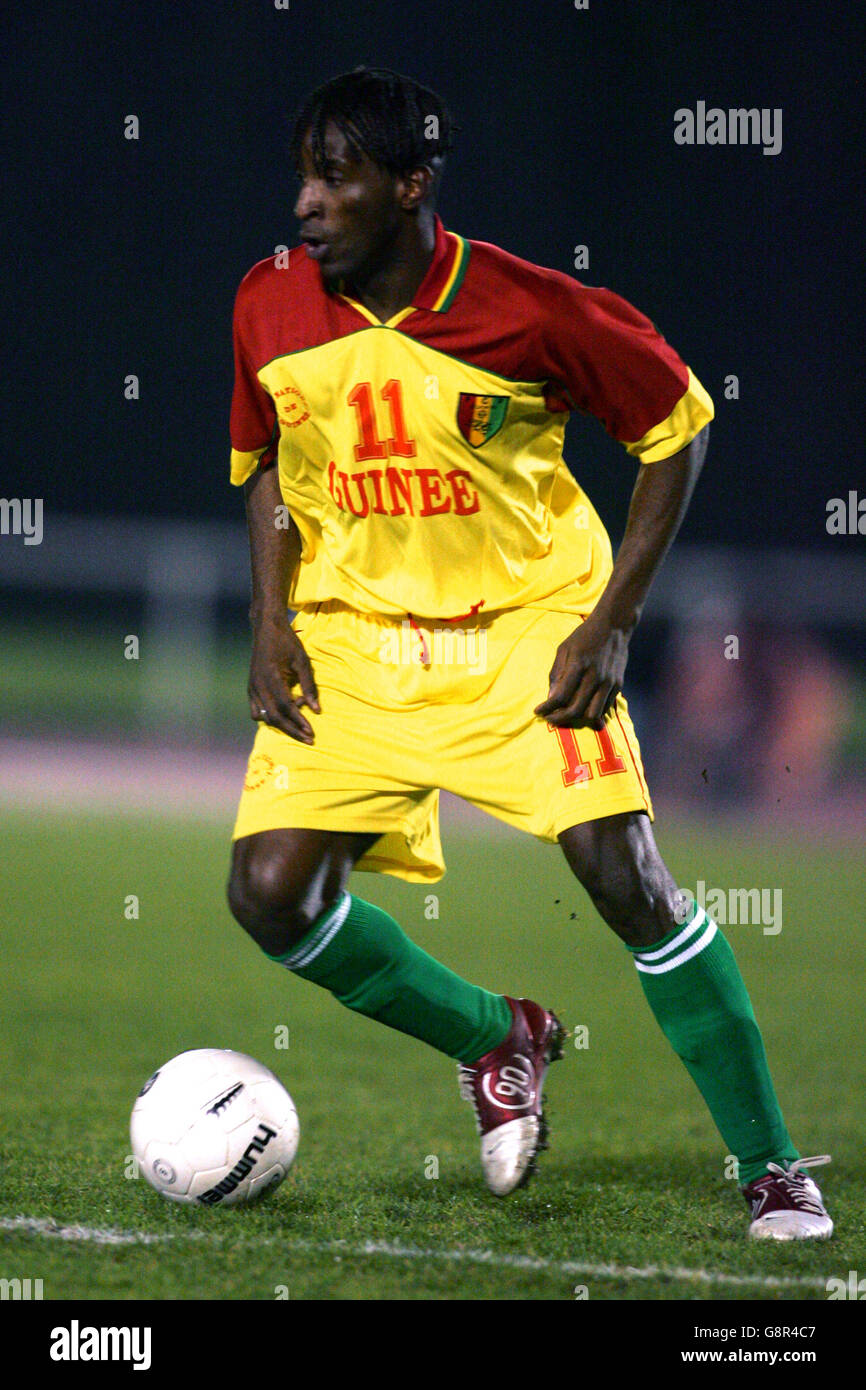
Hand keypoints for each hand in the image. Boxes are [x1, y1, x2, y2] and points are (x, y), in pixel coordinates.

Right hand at [248, 613, 319, 743]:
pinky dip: (268, 718)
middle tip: (308, 739)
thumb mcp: (302, 662)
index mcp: (271, 677)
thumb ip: (309, 686)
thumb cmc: (287, 643)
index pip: (285, 707)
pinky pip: (256, 711)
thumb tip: (316, 710)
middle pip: (274, 717)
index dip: (298, 721)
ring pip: (264, 716)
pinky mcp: (250, 688)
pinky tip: (282, 716)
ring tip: (299, 725)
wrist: (266, 629)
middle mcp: (258, 685)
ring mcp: (252, 688)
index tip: (311, 731)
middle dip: (292, 730)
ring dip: (282, 725)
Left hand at [534, 612, 629, 728]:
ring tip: (567, 715)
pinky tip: (583, 707)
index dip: (547, 708)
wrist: (614, 625)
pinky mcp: (618, 685)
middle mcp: (595, 676)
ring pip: (593, 714)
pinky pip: (605, 708)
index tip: (538, 712)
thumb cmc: (585, 635)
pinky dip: (593, 712)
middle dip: (559, 718)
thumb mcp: (564, 649)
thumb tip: (551, 697)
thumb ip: (557, 673)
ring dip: (578, 719)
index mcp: (578, 665)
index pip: (561, 696)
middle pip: (576, 710)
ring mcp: (609, 682)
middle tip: (550, 718)